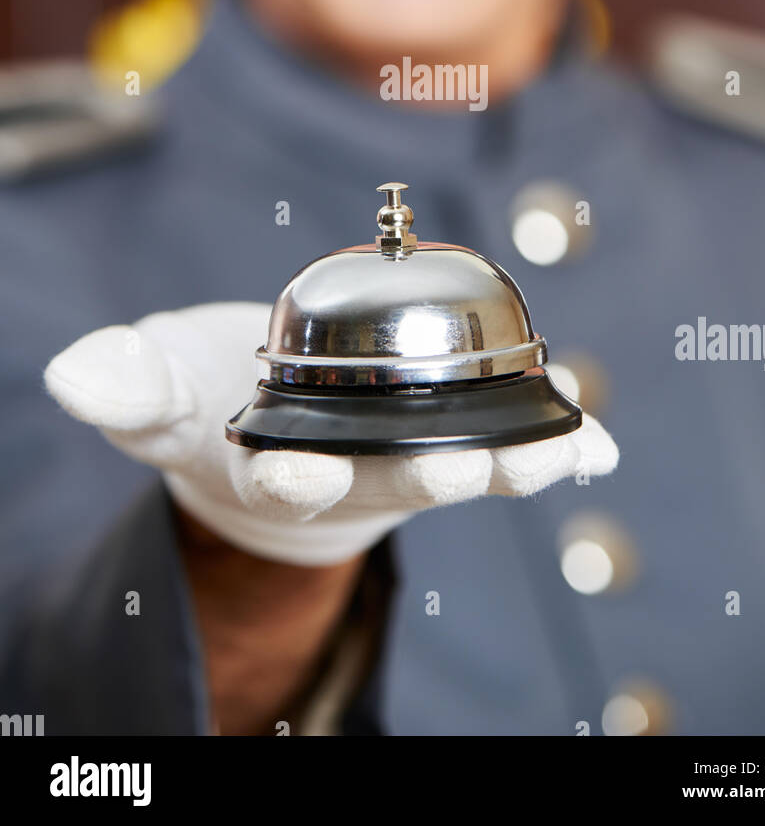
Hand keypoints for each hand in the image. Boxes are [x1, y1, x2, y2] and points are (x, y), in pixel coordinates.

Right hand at [45, 302, 618, 565]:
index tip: (298, 469)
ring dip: (516, 459)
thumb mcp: (165, 390)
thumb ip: (130, 384)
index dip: (293, 476)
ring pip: (471, 463)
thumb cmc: (216, 401)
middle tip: (458, 464)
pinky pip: (512, 440)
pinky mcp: (457, 433)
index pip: (284, 480)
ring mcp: (412, 458)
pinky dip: (557, 440)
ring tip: (561, 451)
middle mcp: (356, 474)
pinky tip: (597, 440)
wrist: (279, 430)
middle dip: (428, 472)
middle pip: (395, 480)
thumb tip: (75, 374)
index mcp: (279, 468)